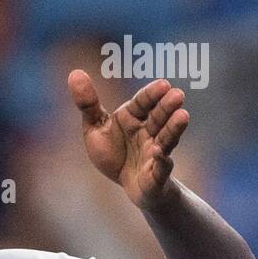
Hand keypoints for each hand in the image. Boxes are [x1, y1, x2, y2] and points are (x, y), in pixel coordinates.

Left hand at [67, 71, 188, 210]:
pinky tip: (159, 154)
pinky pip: (161, 168)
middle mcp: (148, 132)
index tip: (163, 85)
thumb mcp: (95, 129)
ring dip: (173, 128)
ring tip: (183, 116)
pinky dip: (162, 161)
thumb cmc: (114, 153)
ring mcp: (156, 152)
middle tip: (177, 95)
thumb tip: (74, 73)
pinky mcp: (157, 175)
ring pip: (166, 139)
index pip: (143, 102)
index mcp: (134, 117)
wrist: (128, 185)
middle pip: (158, 117)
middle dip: (167, 107)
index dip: (152, 94)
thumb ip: (87, 104)